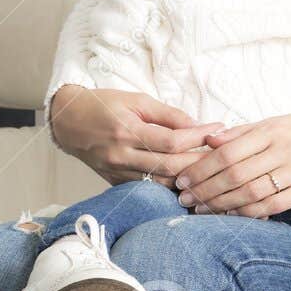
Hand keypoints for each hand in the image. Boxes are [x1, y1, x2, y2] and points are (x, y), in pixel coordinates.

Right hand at [48, 85, 221, 187]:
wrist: (69, 122)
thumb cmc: (104, 105)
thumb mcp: (137, 100)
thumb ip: (168, 115)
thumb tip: (198, 126)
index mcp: (127, 131)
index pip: (172, 141)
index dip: (198, 137)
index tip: (218, 129)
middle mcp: (122, 156)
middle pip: (170, 167)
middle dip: (199, 161)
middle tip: (221, 153)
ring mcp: (118, 173)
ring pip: (162, 184)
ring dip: (188, 179)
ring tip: (209, 169)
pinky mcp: (116, 183)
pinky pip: (148, 190)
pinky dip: (170, 186)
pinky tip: (188, 181)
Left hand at [173, 112, 290, 214]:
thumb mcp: (278, 122)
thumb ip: (244, 133)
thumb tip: (209, 140)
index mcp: (271, 130)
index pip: (228, 151)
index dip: (202, 167)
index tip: (183, 178)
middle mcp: (282, 149)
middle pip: (235, 173)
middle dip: (205, 188)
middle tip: (185, 198)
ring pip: (251, 191)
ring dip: (222, 204)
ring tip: (202, 210)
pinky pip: (274, 205)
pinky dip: (250, 212)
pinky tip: (232, 216)